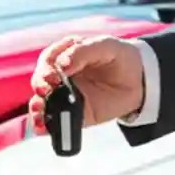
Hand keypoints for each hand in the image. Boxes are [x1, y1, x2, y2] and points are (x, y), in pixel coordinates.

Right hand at [27, 35, 143, 133]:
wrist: (138, 80)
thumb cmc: (118, 56)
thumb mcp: (105, 46)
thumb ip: (83, 52)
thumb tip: (62, 65)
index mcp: (65, 54)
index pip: (48, 60)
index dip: (46, 68)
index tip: (53, 76)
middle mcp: (60, 75)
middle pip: (41, 81)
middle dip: (40, 85)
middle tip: (46, 90)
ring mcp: (64, 96)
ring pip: (42, 102)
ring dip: (36, 108)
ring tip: (39, 111)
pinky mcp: (73, 114)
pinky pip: (54, 121)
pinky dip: (45, 126)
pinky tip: (41, 128)